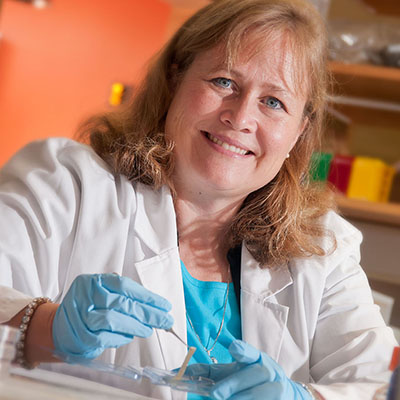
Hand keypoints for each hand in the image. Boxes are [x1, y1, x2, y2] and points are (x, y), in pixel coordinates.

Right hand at [52, 273, 172, 358]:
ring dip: (136, 326)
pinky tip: (131, 336)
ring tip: (150, 329)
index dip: (147, 296)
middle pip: (123, 303)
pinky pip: (106, 337)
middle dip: (148, 313)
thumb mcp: (101, 292)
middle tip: (165, 320)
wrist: (59, 326)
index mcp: (93, 281)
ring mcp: (81, 316)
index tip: (164, 305)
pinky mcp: (81, 335)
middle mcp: (86, 296)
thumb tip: (155, 307)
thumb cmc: (87, 308)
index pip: (125, 286)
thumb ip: (123, 296)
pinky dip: (121, 337)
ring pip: (114, 319)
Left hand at [184, 340, 311, 399]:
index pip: (250, 351)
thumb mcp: (230, 372)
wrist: (279, 393)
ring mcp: (278, 387)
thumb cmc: (247, 381)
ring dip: (243, 398)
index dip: (243, 349)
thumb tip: (176, 372)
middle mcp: (269, 370)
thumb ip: (208, 371)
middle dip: (234, 384)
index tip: (233, 347)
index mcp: (256, 358)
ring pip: (262, 393)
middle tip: (215, 394)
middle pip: (255, 374)